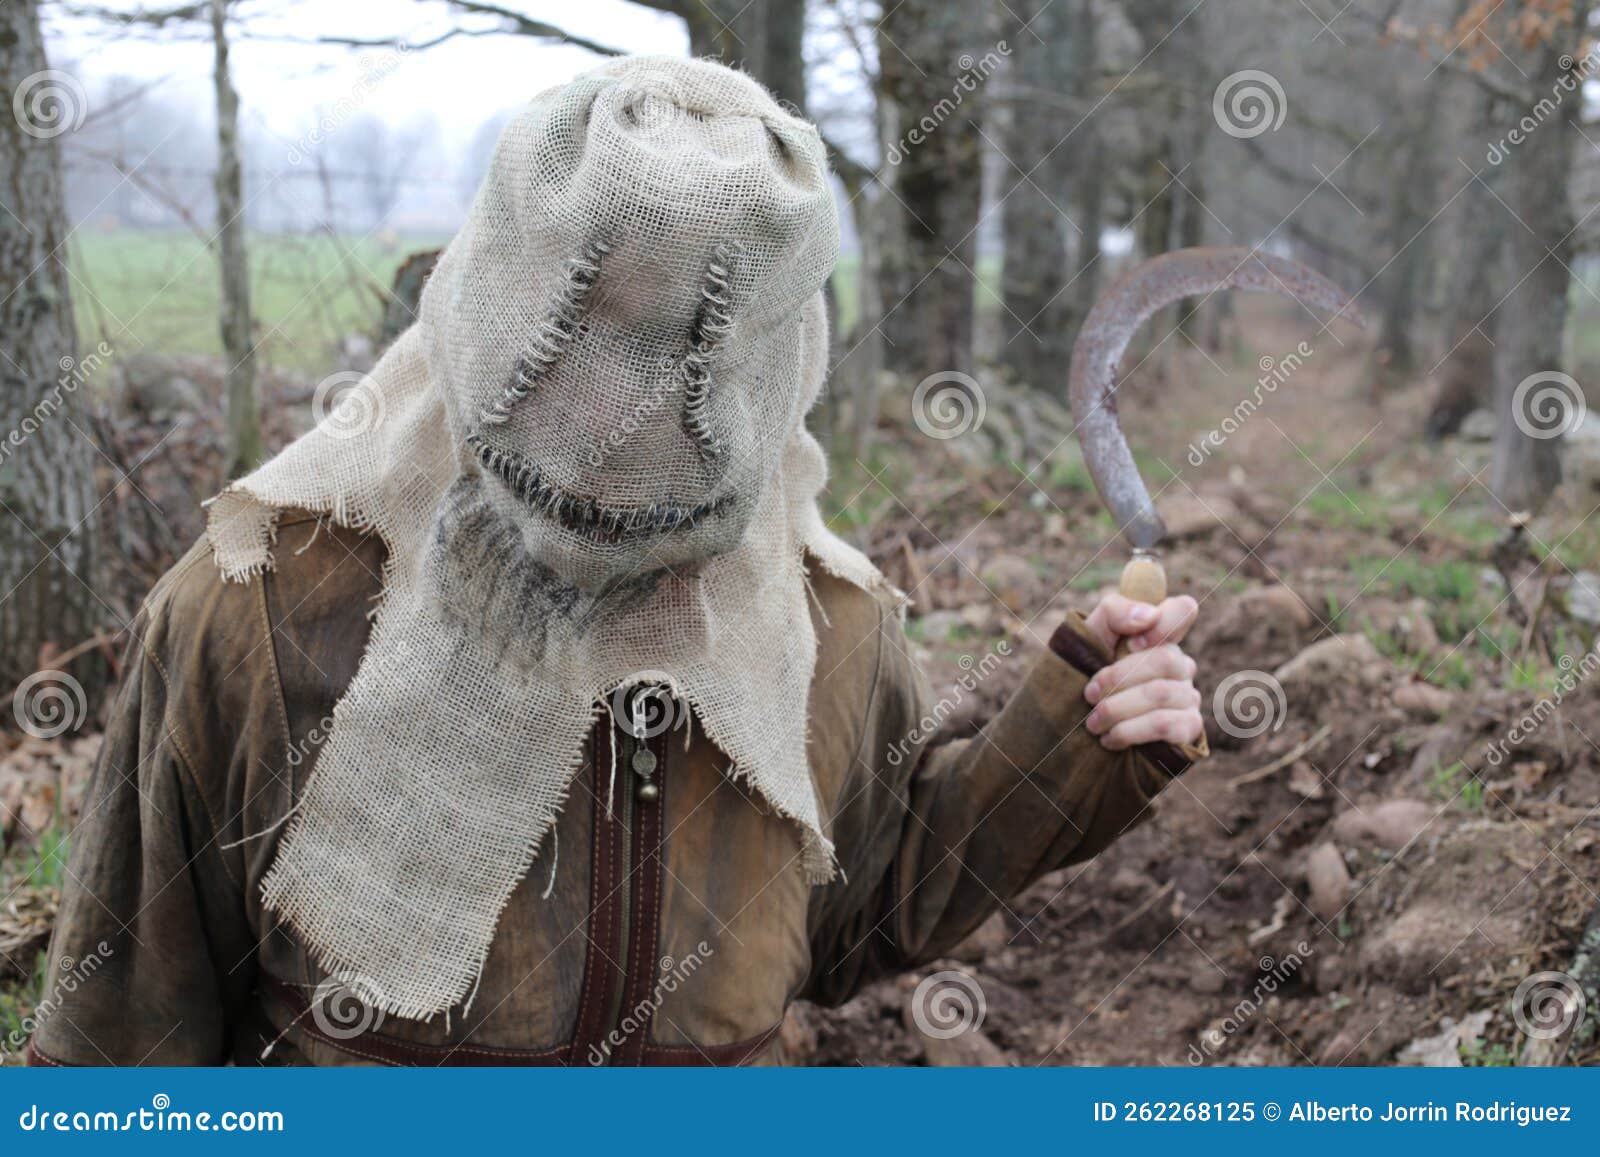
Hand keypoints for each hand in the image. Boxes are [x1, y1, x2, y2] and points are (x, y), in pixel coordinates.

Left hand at [1080, 593, 1202, 750]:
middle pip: (1165, 659)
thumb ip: (1115, 612)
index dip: (1165, 622)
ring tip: (1093, 723)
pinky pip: (1165, 724)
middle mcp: (1180, 665)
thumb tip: (1149, 616)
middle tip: (1089, 695)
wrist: (1070, 726)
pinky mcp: (1188, 729)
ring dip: (1116, 709)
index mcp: (1159, 637)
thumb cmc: (1084, 673)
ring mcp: (1188, 697)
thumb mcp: (1091, 636)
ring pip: (1160, 694)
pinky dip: (1130, 731)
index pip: (1184, 610)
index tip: (1132, 643)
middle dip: (1118, 678)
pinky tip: (1110, 738)